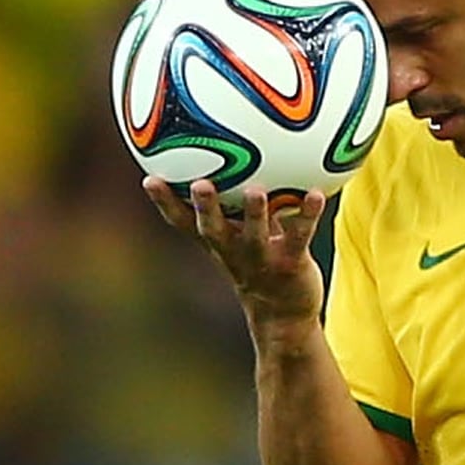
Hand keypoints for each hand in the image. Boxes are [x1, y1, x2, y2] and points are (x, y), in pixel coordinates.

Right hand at [143, 177, 325, 329]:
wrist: (283, 315)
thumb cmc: (260, 262)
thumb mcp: (241, 232)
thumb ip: (233, 196)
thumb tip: (227, 149)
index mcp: (217, 241)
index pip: (182, 221)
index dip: (164, 203)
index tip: (148, 179)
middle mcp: (233, 251)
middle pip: (212, 228)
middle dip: (204, 207)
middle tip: (198, 184)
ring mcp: (261, 259)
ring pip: (254, 236)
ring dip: (254, 214)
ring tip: (255, 192)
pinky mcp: (290, 263)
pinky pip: (299, 235)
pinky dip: (307, 215)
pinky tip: (316, 193)